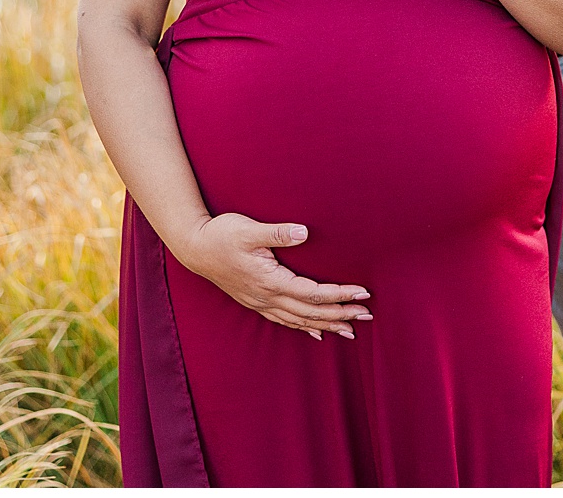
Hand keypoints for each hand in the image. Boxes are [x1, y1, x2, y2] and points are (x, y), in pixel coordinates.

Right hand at [176, 213, 371, 340]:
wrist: (194, 247)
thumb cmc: (222, 234)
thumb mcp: (249, 229)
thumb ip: (277, 232)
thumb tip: (304, 232)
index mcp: (270, 281)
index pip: (313, 293)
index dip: (339, 295)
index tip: (363, 294)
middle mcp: (266, 297)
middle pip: (311, 312)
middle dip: (341, 314)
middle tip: (368, 315)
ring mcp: (260, 302)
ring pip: (299, 320)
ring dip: (326, 325)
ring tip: (350, 330)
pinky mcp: (255, 301)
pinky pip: (284, 320)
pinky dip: (303, 327)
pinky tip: (316, 333)